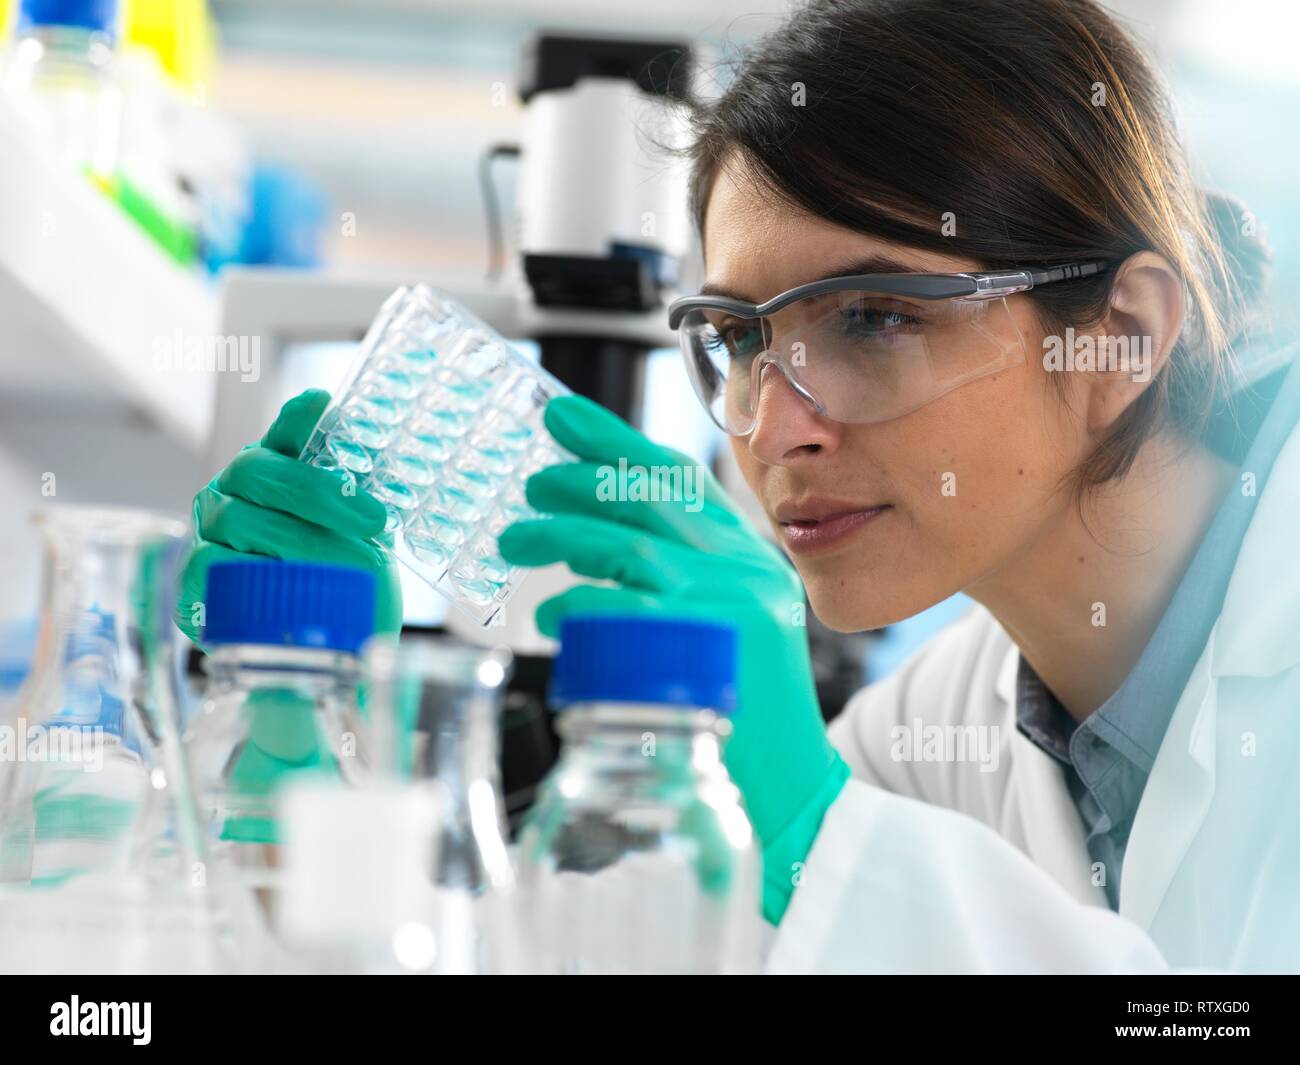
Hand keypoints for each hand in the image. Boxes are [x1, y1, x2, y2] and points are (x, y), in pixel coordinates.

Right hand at [175, 389, 402, 644]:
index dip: (297, 419)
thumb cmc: (347, 580)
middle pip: (258, 471)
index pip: (282, 435)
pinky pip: (215, 566)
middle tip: (372, 518)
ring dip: (304, 541)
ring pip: (241, 518)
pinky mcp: (194, 584)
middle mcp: (233, 494)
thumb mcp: (366, 532)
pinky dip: (259, 574)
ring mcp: (208, 536)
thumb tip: (368, 448)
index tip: (322, 405)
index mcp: (274, 474)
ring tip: (353, 565)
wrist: (332, 647)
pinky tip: (295, 585)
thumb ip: (361, 490)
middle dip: (318, 491)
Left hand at [498, 394, 849, 923]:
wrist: (794, 793)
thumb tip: (589, 542)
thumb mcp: (723, 626)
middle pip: (649, 496)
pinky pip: (619, 610)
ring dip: (560, 535)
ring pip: (627, 543)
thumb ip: (676, 578)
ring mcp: (727, 606)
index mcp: (748, 557)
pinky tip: (550, 618)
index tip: (562, 417)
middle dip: (577, 479)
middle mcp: (744, 570)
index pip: (678, 478)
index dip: (615, 441)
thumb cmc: (742, 714)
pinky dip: (574, 608)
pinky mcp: (702, 650)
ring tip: (513, 542)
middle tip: (528, 484)